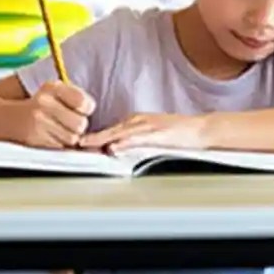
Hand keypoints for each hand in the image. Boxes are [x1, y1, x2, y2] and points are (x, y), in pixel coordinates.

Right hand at [8, 81, 95, 148]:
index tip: (81, 110)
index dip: (86, 109)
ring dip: (69, 137)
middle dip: (78, 127)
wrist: (6, 118)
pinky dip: (60, 145)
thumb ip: (75, 96)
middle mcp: (44, 103)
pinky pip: (60, 148)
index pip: (84, 102)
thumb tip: (93, 110)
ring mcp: (38, 122)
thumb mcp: (54, 92)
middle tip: (68, 123)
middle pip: (80, 124)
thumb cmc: (37, 106)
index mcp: (52, 87)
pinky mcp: (35, 139)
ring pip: (72, 139)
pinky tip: (51, 137)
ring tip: (58, 130)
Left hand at [79, 113, 208, 151]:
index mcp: (135, 123)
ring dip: (102, 139)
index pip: (109, 130)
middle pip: (109, 130)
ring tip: (85, 145)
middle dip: (91, 138)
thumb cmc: (178, 135)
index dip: (93, 138)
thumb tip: (114, 151)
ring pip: (119, 132)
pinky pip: (138, 139)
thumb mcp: (151, 137)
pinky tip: (114, 147)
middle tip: (72, 143)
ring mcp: (148, 126)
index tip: (77, 145)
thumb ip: (133, 143)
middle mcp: (138, 122)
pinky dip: (125, 143)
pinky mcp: (158, 133)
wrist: (201, 130)